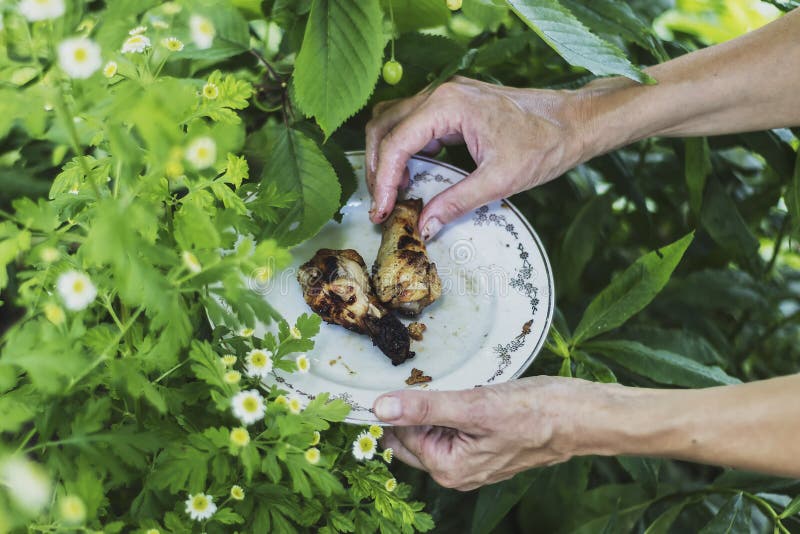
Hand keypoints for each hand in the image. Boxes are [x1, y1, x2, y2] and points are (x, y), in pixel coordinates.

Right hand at [365, 76, 593, 238]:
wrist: (574, 122)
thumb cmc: (544, 144)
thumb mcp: (500, 181)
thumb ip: (457, 203)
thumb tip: (424, 225)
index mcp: (448, 104)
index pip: (396, 142)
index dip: (383, 181)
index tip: (382, 211)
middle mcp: (441, 94)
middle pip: (384, 126)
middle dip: (377, 168)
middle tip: (382, 204)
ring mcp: (446, 96)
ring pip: (393, 121)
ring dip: (385, 155)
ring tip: (391, 191)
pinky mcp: (453, 105)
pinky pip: (413, 123)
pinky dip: (403, 148)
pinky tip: (413, 173)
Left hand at [373, 376, 608, 490]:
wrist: (580, 416)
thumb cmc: (535, 413)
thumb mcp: (473, 407)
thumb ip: (424, 408)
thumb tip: (381, 409)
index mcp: (447, 468)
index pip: (399, 435)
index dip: (396, 406)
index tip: (394, 377)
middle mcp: (455, 472)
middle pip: (413, 435)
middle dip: (416, 406)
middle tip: (431, 376)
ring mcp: (471, 461)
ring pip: (434, 428)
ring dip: (436, 404)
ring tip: (458, 384)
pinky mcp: (484, 446)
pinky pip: (454, 426)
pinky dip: (454, 407)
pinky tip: (469, 391)